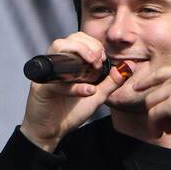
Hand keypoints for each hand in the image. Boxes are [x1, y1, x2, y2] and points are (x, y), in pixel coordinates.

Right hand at [21, 32, 129, 150]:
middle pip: (69, 38)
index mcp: (69, 61)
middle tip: (98, 62)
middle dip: (88, 46)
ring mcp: (47, 73)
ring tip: (93, 67)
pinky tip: (88, 91)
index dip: (94, 45)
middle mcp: (56, 63)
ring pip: (58, 48)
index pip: (80, 38)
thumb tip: (129, 65)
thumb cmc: (71, 111)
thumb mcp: (97, 94)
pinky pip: (56, 81)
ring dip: (79, 53)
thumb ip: (112, 80)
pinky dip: (74, 86)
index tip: (103, 59)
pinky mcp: (40, 87)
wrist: (52, 131)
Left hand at [130, 62, 170, 131]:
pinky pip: (154, 115)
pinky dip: (155, 126)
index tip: (137, 88)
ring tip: (169, 131)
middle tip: (167, 127)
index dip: (147, 81)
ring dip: (158, 120)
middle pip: (155, 91)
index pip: (162, 72)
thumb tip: (166, 102)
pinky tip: (164, 133)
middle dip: (158, 110)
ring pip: (152, 103)